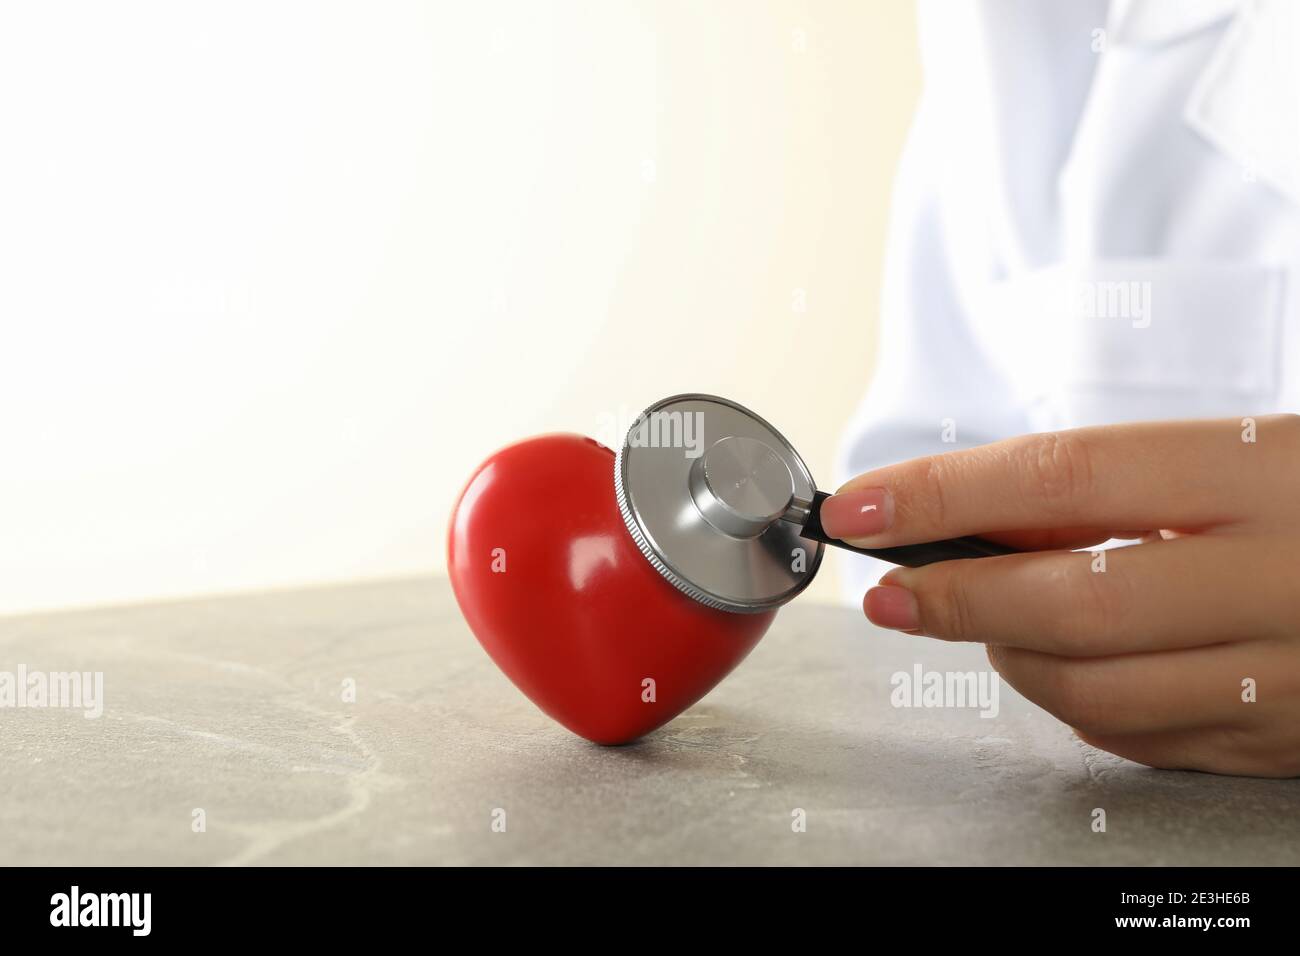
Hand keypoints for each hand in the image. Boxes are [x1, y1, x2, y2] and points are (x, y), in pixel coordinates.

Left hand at [821, 416, 1299, 777]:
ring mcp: (1292, 677)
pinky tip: (1064, 660)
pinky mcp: (1287, 743)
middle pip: (1070, 603)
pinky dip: (1075, 701)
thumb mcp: (1246, 452)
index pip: (1063, 478)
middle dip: (956, 597)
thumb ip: (1122, 484)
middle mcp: (1284, 579)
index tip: (862, 506)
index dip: (943, 493)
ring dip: (1008, 655)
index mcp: (1269, 472)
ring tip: (984, 615)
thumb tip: (977, 512)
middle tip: (893, 589)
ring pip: (1095, 690)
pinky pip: (1141, 739)